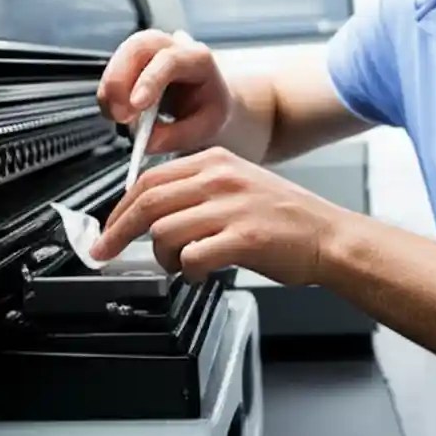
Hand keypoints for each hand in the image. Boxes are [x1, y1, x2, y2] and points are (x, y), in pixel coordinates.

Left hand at [89, 147, 345, 284]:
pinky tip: (199, 274)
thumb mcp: (238, 184)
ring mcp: (232, 207)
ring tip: (177, 264)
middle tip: (106, 252)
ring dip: (161, 256)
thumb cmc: (286, 217)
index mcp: (214, 161)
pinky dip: (187, 271)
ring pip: (164, 232)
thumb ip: (197, 191)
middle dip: (118, 232)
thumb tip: (150, 214)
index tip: (109, 229)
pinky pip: (192, 256)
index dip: (120, 208)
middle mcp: (220, 178)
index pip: (149, 179)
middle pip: (148, 202)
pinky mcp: (243, 238)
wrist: (329, 236)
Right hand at [96, 29, 232, 153]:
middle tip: (119, 115)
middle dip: (121, 79)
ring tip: (115, 117)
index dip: (150, 80)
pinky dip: (108, 92)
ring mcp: (149, 50)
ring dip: (111, 88)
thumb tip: (148, 141)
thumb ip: (179, 136)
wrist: (206, 97)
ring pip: (121, 55)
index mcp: (198, 58)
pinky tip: (113, 111)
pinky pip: (114, 69)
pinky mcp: (131, 61)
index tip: (136, 105)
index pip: (170, 60)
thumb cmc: (208, 108)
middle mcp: (171, 46)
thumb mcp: (206, 128)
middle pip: (138, 46)